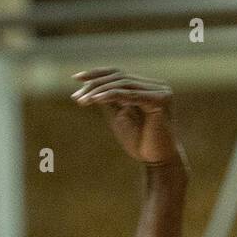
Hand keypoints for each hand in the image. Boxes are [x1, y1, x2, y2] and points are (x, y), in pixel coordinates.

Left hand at [71, 70, 185, 166]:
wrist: (158, 163)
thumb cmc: (141, 144)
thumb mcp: (120, 116)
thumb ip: (110, 100)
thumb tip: (90, 85)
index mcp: (149, 88)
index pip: (119, 74)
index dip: (97, 73)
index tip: (76, 78)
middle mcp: (157, 86)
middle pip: (119, 77)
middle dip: (95, 85)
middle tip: (76, 97)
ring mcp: (161, 91)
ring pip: (122, 83)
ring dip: (99, 91)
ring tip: (81, 100)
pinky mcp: (160, 100)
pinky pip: (130, 94)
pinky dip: (110, 95)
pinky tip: (95, 100)